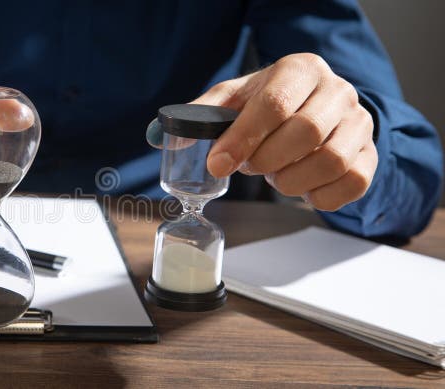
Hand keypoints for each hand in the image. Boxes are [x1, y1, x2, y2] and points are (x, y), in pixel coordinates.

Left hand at [195, 53, 376, 210]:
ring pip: (331, 161)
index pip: (274, 104)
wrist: (317, 109)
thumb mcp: (234, 99)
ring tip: (276, 175)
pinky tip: (302, 188)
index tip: (217, 164)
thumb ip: (200, 115)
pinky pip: (352, 183)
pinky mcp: (370, 155)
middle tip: (251, 167)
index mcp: (300, 70)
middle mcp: (337, 91)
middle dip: (267, 160)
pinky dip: (320, 196)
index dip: (242, 139)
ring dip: (291, 180)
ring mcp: (360, 123)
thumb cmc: (270, 104)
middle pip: (305, 132)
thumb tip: (163, 138)